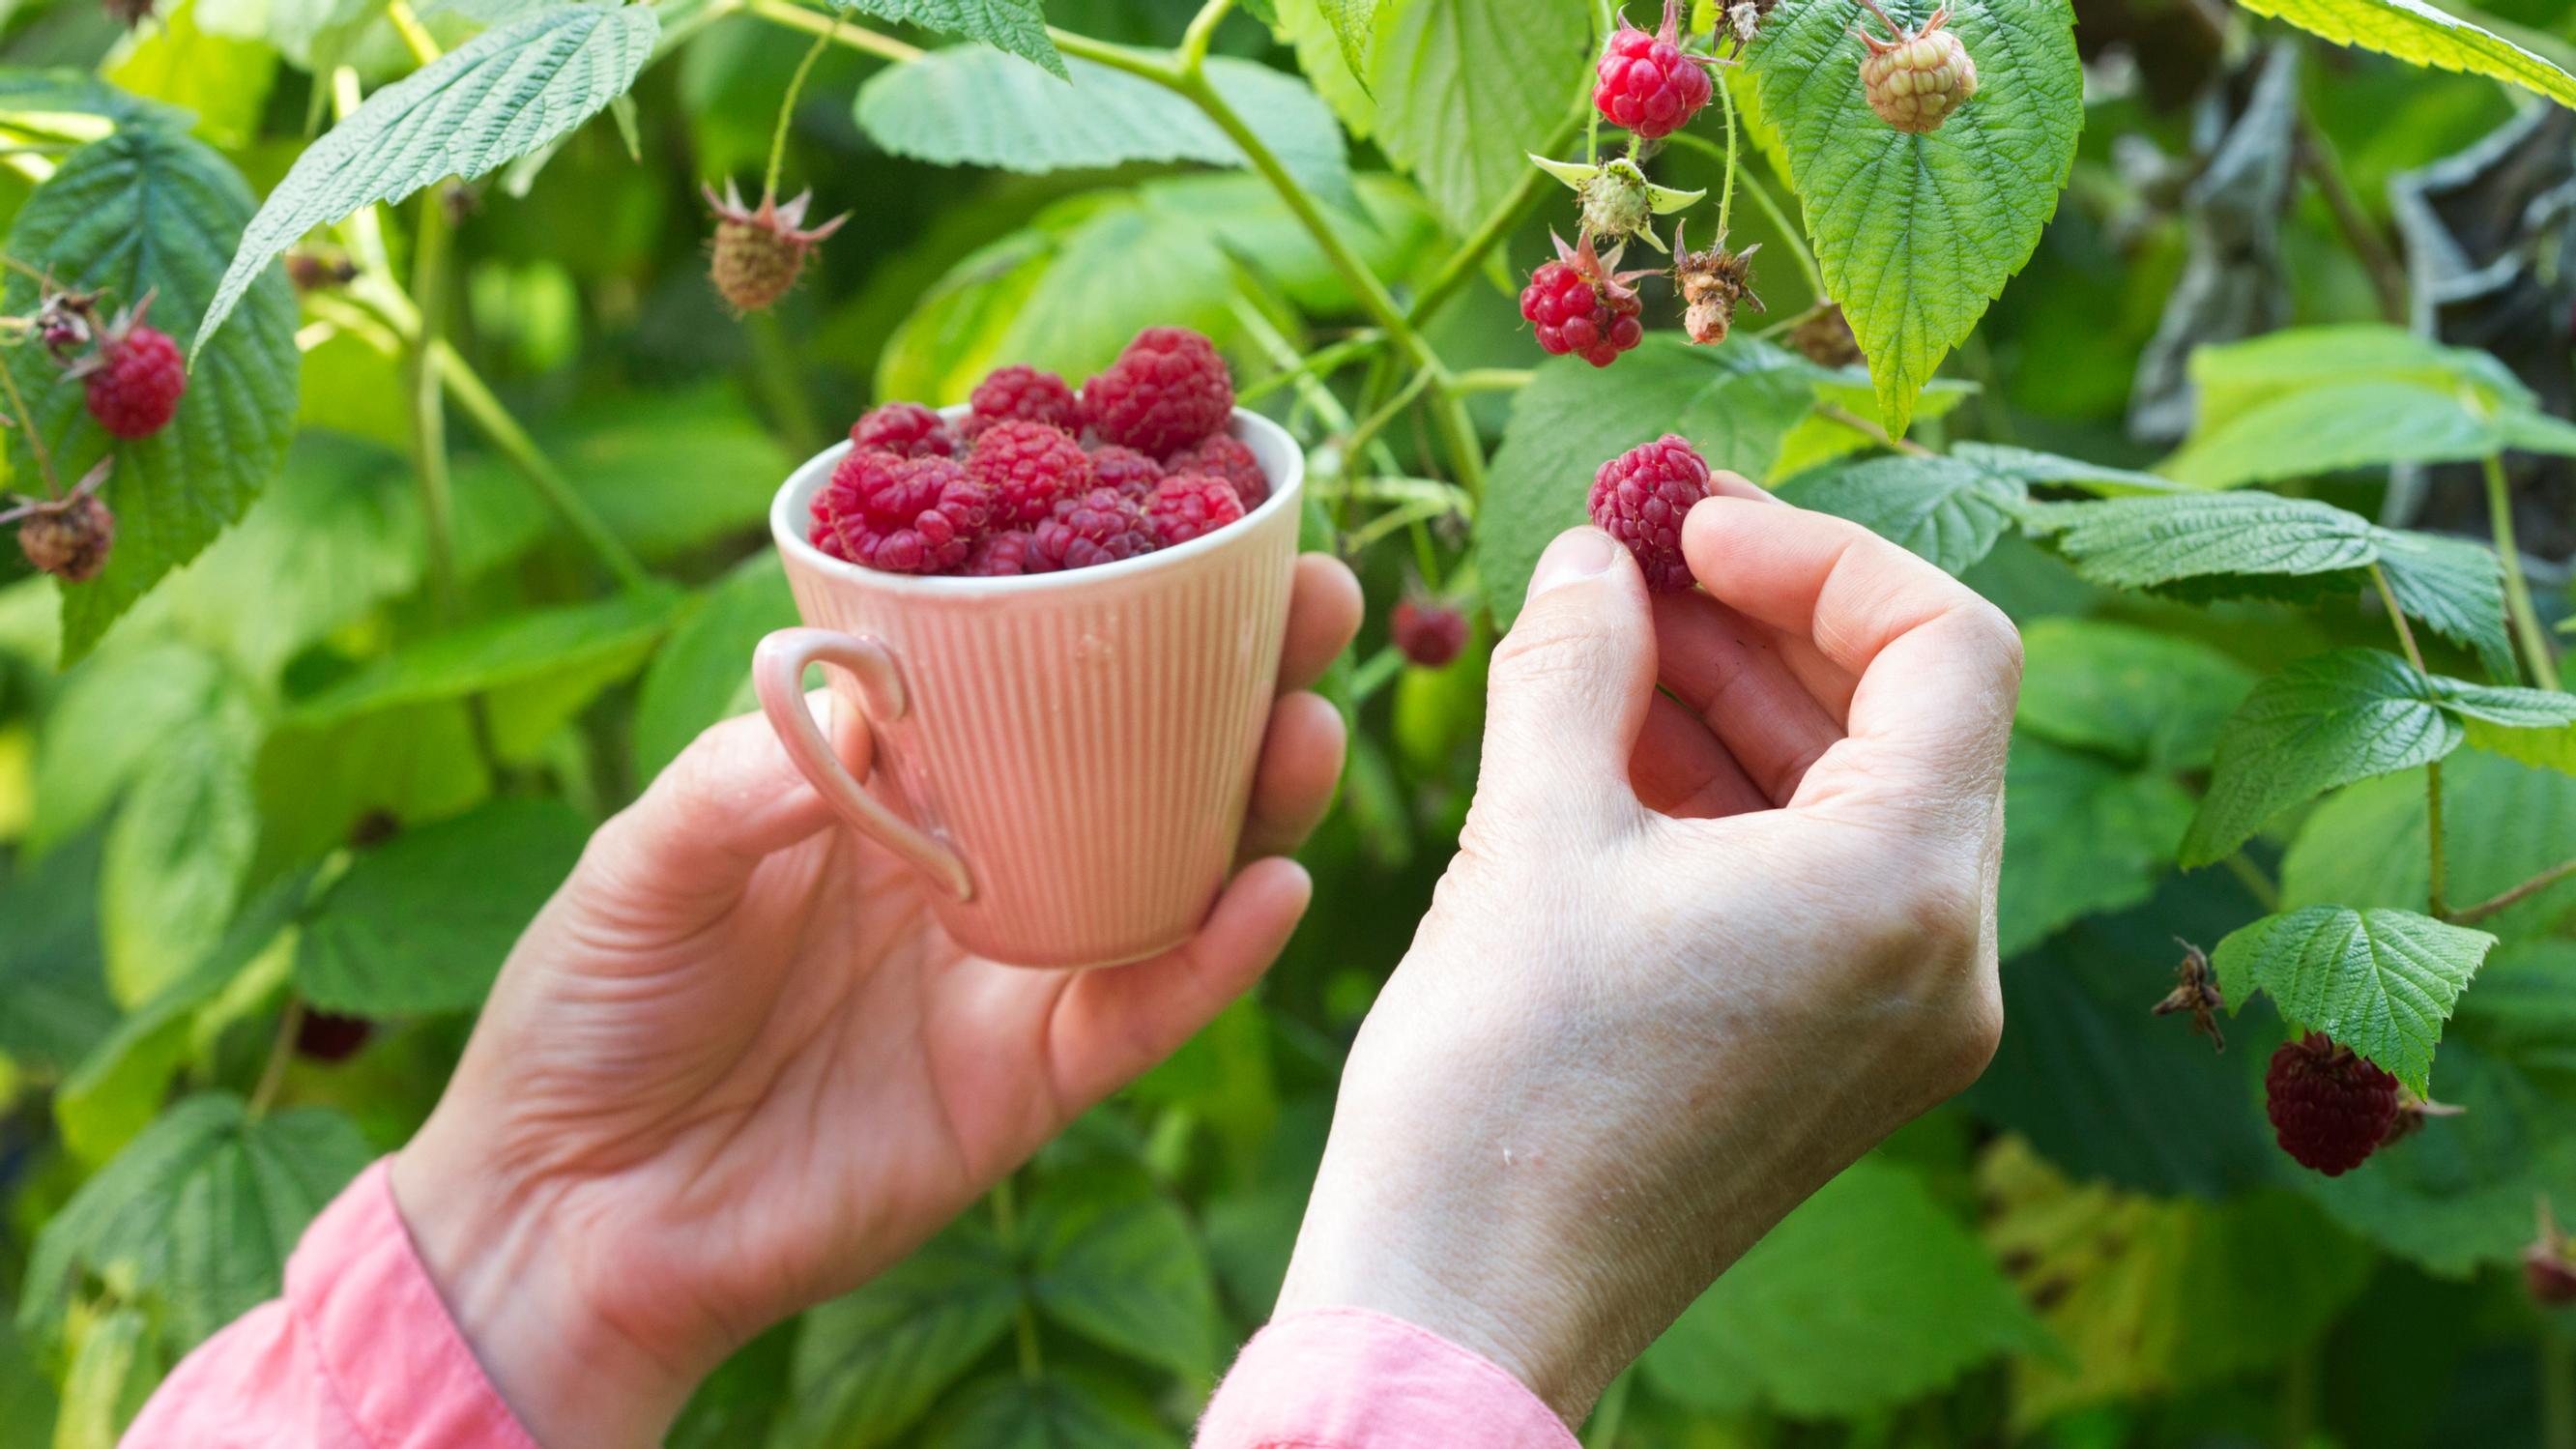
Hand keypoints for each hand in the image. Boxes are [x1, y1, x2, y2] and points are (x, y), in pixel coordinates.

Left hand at [391, 556, 1360, 1448]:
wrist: (572, 1216)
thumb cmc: (591, 1010)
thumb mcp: (645, 859)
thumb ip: (752, 777)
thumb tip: (873, 699)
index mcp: (891, 778)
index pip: (1032, 663)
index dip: (1122, 592)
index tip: (1205, 515)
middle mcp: (977, 857)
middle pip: (1144, 751)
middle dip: (1242, 672)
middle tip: (1318, 603)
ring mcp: (1015, 968)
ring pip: (1177, 868)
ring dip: (1258, 797)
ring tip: (1305, 727)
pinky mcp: (1031, 1082)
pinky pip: (1144, 1009)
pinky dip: (1213, 956)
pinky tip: (1268, 888)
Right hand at [1273, 481, 2020, 1420]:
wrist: (1462, 1304)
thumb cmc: (1501, 1084)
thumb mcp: (1532, 832)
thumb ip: (1578, 657)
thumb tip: (1594, 555)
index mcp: (1906, 890)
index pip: (1946, 645)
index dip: (1819, 556)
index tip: (1688, 526)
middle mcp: (1942, 962)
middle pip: (1907, 720)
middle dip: (1767, 622)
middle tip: (1635, 560)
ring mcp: (1898, 1024)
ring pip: (1856, 802)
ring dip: (1740, 703)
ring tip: (1603, 642)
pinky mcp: (1836, 1061)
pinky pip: (1817, 887)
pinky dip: (1731, 803)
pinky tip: (1611, 751)